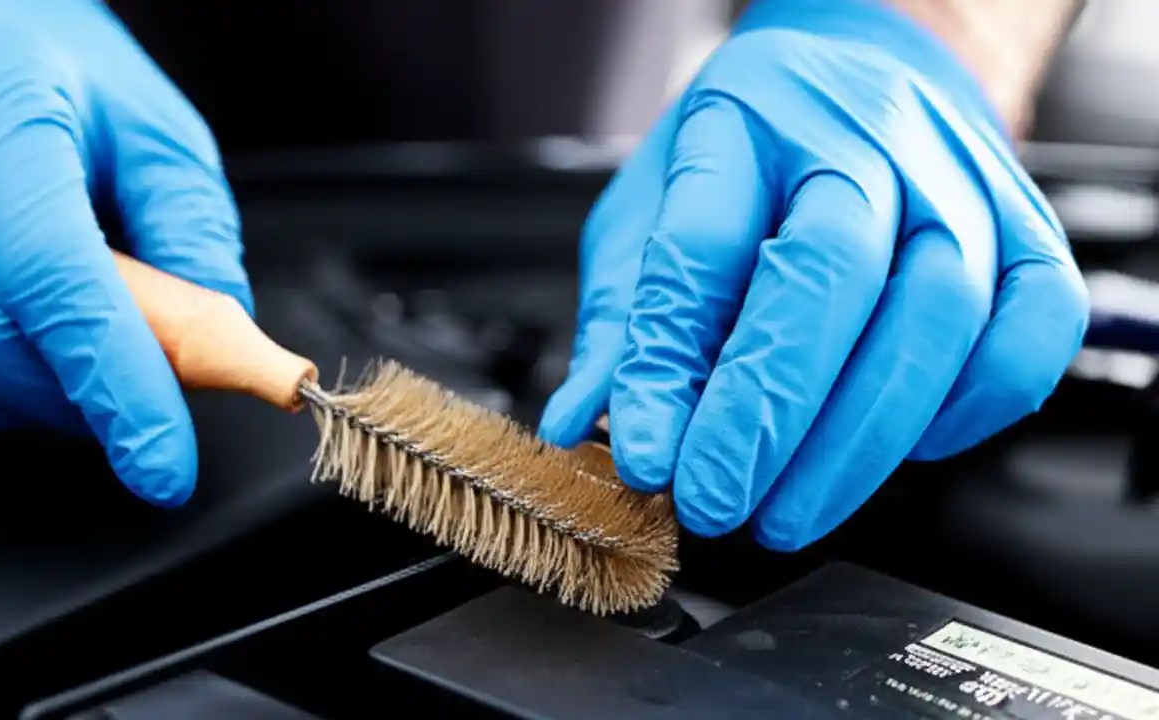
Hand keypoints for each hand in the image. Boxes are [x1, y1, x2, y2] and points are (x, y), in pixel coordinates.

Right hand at [0, 0, 249, 505]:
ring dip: (19, 401)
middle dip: (76, 398)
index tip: (166, 463)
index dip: (117, 384)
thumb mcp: (161, 136)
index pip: (51, 274)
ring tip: (77, 357)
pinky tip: (14, 353)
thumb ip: (191, 237)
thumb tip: (212, 353)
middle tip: (142, 395)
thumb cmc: (68, 80)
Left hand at [539, 0, 1088, 548]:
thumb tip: (580, 423)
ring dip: (859, 442)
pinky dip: (971, 409)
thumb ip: (627, 320)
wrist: (863, 72)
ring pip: (937, 315)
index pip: (702, 246)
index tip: (647, 460)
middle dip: (769, 411)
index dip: (670, 368)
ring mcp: (958, 182)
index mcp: (743, 122)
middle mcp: (862, 139)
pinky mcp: (1028, 231)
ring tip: (788, 512)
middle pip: (830, 273)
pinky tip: (903, 448)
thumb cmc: (748, 152)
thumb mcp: (651, 208)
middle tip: (717, 502)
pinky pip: (1032, 329)